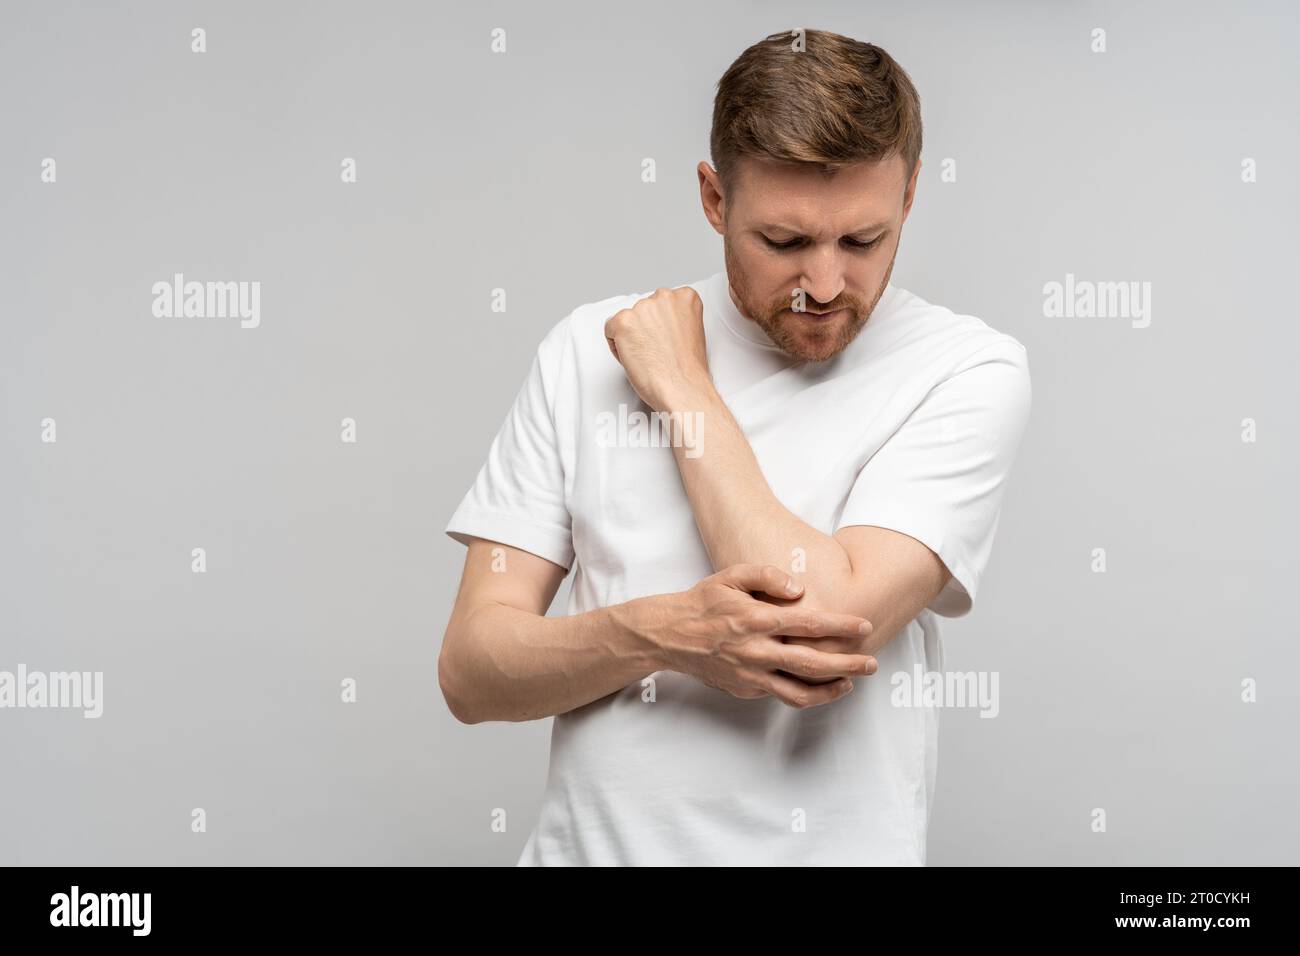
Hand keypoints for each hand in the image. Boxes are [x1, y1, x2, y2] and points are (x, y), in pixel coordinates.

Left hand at [603, 286, 711, 410]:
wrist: (682, 388)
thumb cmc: (687, 370)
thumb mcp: (692, 332)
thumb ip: (674, 319)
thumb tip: (659, 323)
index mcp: (685, 296)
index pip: (659, 303)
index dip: (658, 326)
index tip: (664, 339)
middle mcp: (664, 296)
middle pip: (641, 310)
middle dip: (643, 330)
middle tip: (655, 351)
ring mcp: (642, 308)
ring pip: (625, 320)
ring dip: (631, 338)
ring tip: (648, 356)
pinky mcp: (623, 321)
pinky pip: (609, 331)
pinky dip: (617, 348)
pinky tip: (635, 358)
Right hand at [625, 564, 877, 708]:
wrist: (669, 635)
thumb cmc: (704, 601)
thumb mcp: (731, 575)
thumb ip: (766, 575)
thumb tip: (799, 589)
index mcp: (757, 619)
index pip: (809, 625)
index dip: (841, 627)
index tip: (864, 626)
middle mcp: (757, 650)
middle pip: (813, 664)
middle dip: (848, 665)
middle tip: (872, 664)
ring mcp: (751, 675)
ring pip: (800, 691)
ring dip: (831, 690)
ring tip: (851, 683)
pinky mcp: (745, 690)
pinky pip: (780, 695)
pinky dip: (804, 693)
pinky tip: (819, 686)